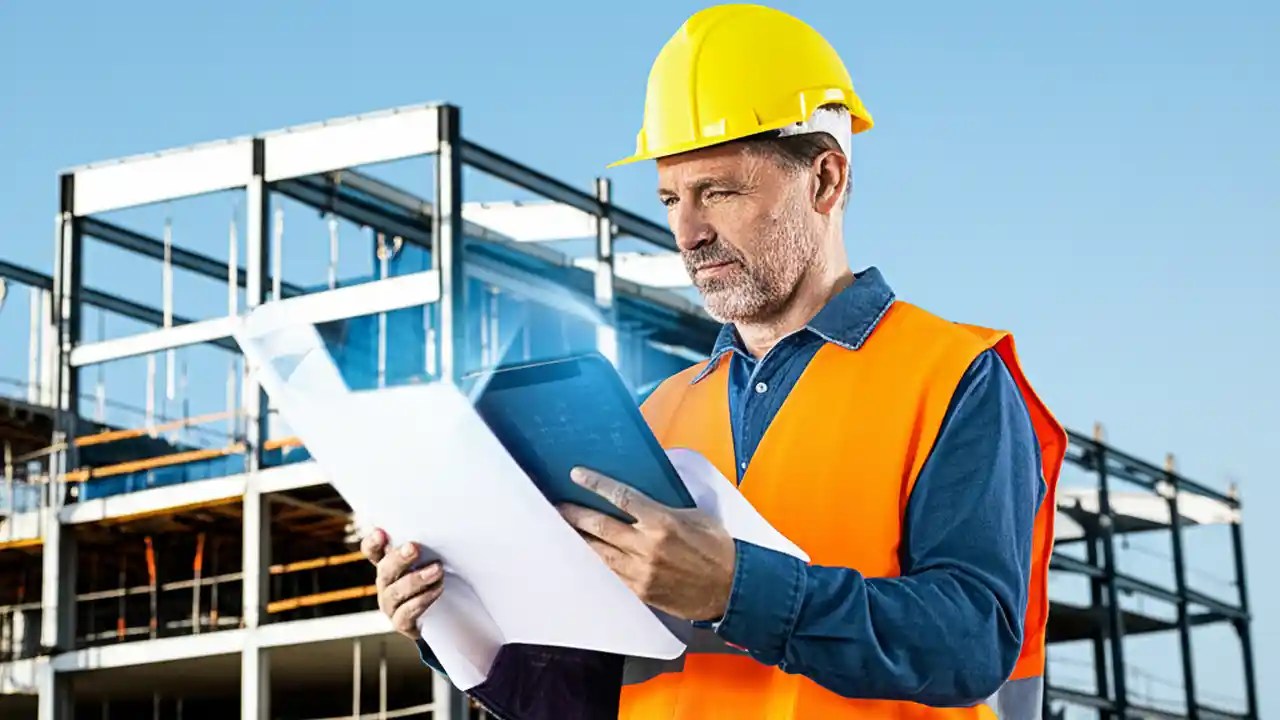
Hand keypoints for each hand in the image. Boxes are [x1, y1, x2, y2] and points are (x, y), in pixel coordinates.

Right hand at [361, 528, 443, 639]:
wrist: (444, 615)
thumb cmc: (436, 578)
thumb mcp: (430, 559)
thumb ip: (427, 546)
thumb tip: (440, 522)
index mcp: (388, 564)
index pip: (372, 552)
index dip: (373, 543)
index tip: (380, 532)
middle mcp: (386, 584)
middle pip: (384, 570)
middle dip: (398, 559)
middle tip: (414, 548)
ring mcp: (391, 605)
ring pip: (395, 592)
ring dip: (416, 580)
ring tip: (437, 570)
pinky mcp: (402, 623)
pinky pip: (406, 614)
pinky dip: (421, 601)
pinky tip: (437, 590)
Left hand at [557, 467, 735, 621]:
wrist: (731, 588)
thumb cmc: (718, 549)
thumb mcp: (697, 516)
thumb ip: (666, 508)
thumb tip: (643, 500)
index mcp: (662, 521)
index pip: (620, 497)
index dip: (595, 484)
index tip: (577, 475)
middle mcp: (646, 545)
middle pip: (599, 525)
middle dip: (575, 514)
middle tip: (557, 506)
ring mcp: (641, 570)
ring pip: (599, 551)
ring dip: (579, 538)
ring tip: (563, 529)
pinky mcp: (641, 590)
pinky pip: (610, 572)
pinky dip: (596, 561)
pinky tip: (586, 553)